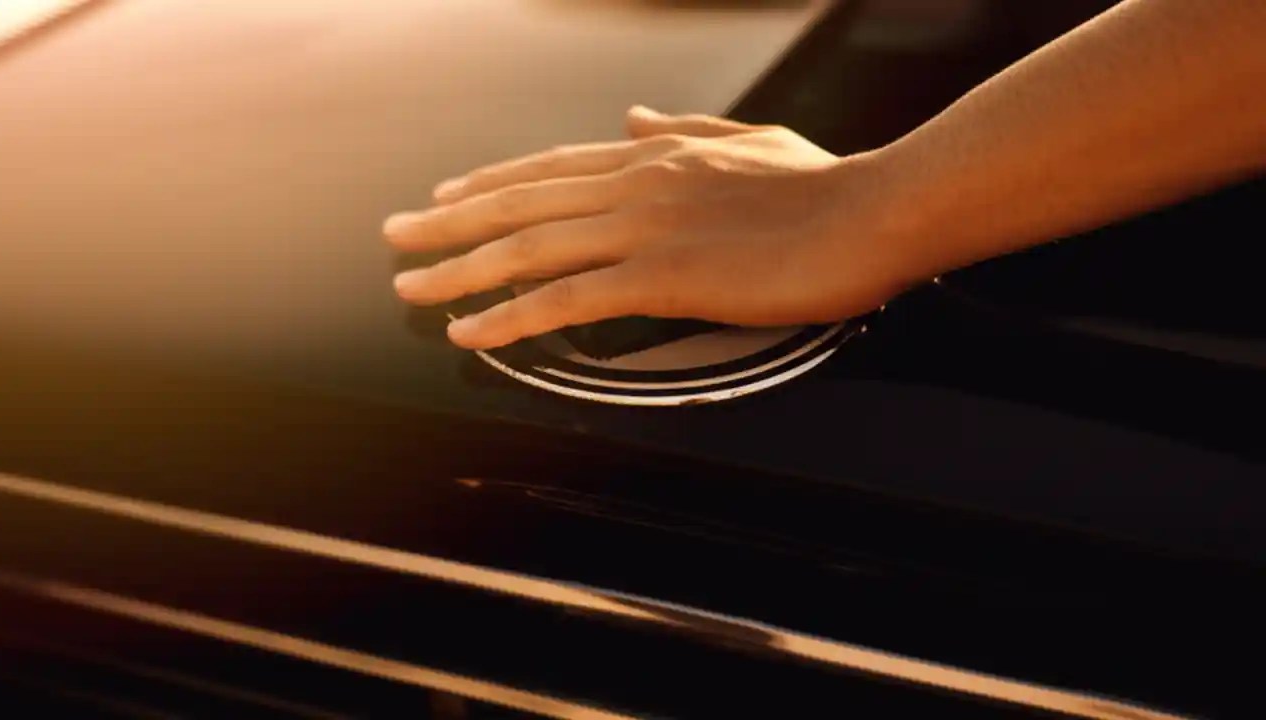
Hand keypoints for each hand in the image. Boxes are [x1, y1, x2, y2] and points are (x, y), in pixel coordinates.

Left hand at [385, 106, 913, 349]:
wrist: (875, 212)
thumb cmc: (824, 186)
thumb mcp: (747, 140)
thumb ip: (684, 129)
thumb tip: (633, 117)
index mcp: (655, 154)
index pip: (551, 168)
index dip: (490, 184)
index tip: (444, 197)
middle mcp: (636, 182)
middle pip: (519, 203)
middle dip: (447, 223)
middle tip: (394, 239)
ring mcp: (644, 227)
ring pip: (527, 249)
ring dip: (458, 271)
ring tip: (409, 288)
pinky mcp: (663, 276)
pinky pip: (567, 300)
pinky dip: (510, 316)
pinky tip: (472, 332)